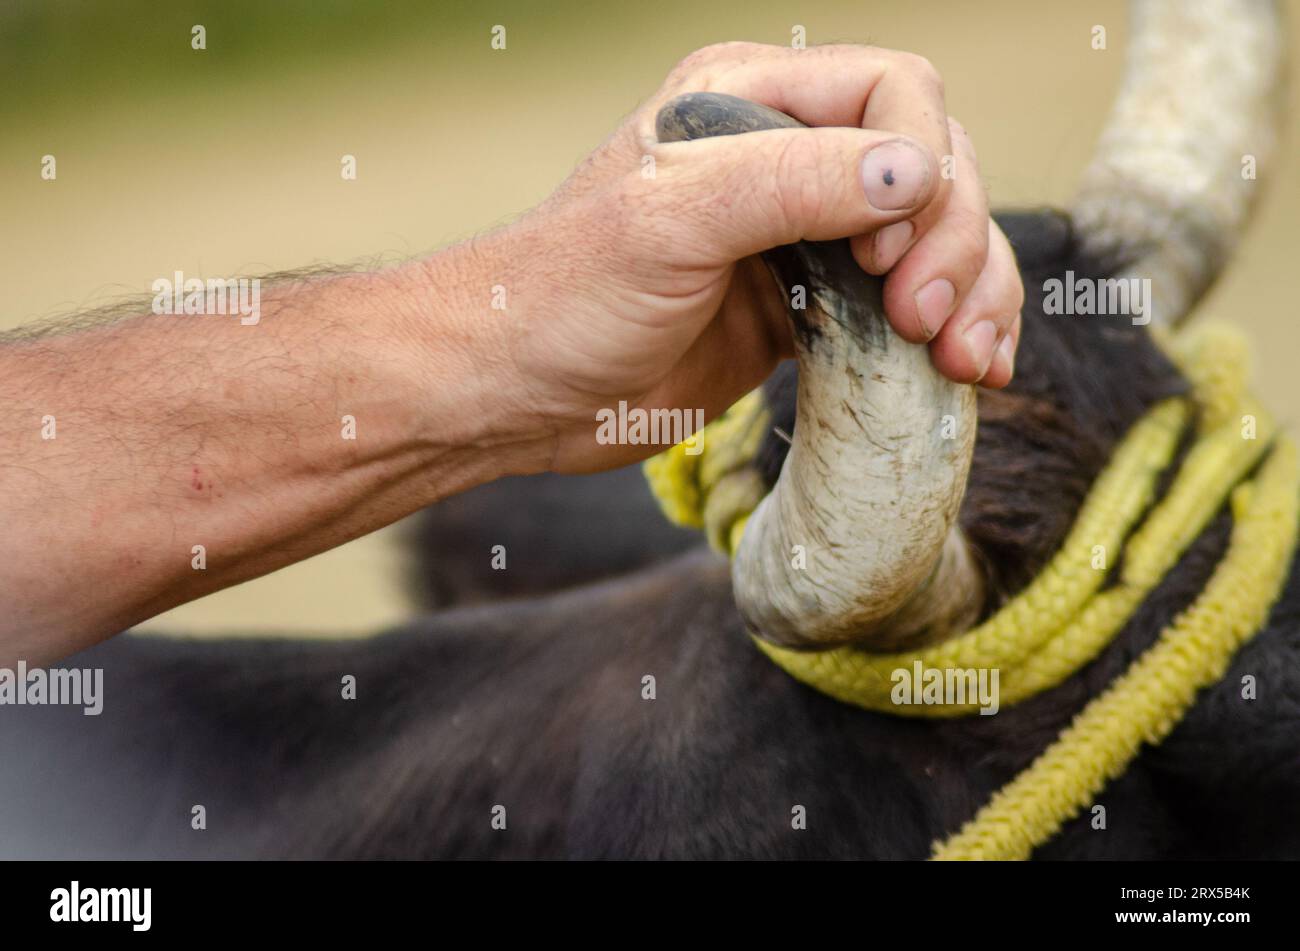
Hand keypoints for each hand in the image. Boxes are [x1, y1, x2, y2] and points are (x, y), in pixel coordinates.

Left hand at [456, 42, 1023, 472]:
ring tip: (968, 362)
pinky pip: (905, 305)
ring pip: (934, 237)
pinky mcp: (806, 310)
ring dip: (972, 291)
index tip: (888, 255)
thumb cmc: (566, 295)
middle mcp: (786, 157)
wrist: (519, 393)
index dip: (921, 163)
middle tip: (928, 320)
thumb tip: (920, 172)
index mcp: (750, 99)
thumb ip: (792, 183)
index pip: (894, 92)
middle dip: (954, 239)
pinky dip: (947, 331)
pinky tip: (968, 370)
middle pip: (932, 164)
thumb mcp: (670, 221)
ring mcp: (802, 237)